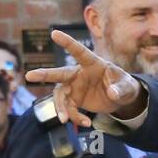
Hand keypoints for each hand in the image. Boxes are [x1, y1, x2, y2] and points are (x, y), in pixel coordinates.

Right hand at [25, 30, 143, 126]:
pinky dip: (75, 117)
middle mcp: (79, 73)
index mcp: (92, 63)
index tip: (54, 33)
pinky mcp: (75, 99)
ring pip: (60, 96)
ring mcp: (75, 87)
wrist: (121, 99)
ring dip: (60, 107)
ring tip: (64, 120)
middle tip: (29, 76)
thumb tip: (112, 93)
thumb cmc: (124, 86)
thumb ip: (121, 88)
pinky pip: (68, 109)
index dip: (67, 43)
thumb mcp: (127, 87)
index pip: (79, 51)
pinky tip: (86, 123)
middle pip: (59, 73)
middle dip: (44, 74)